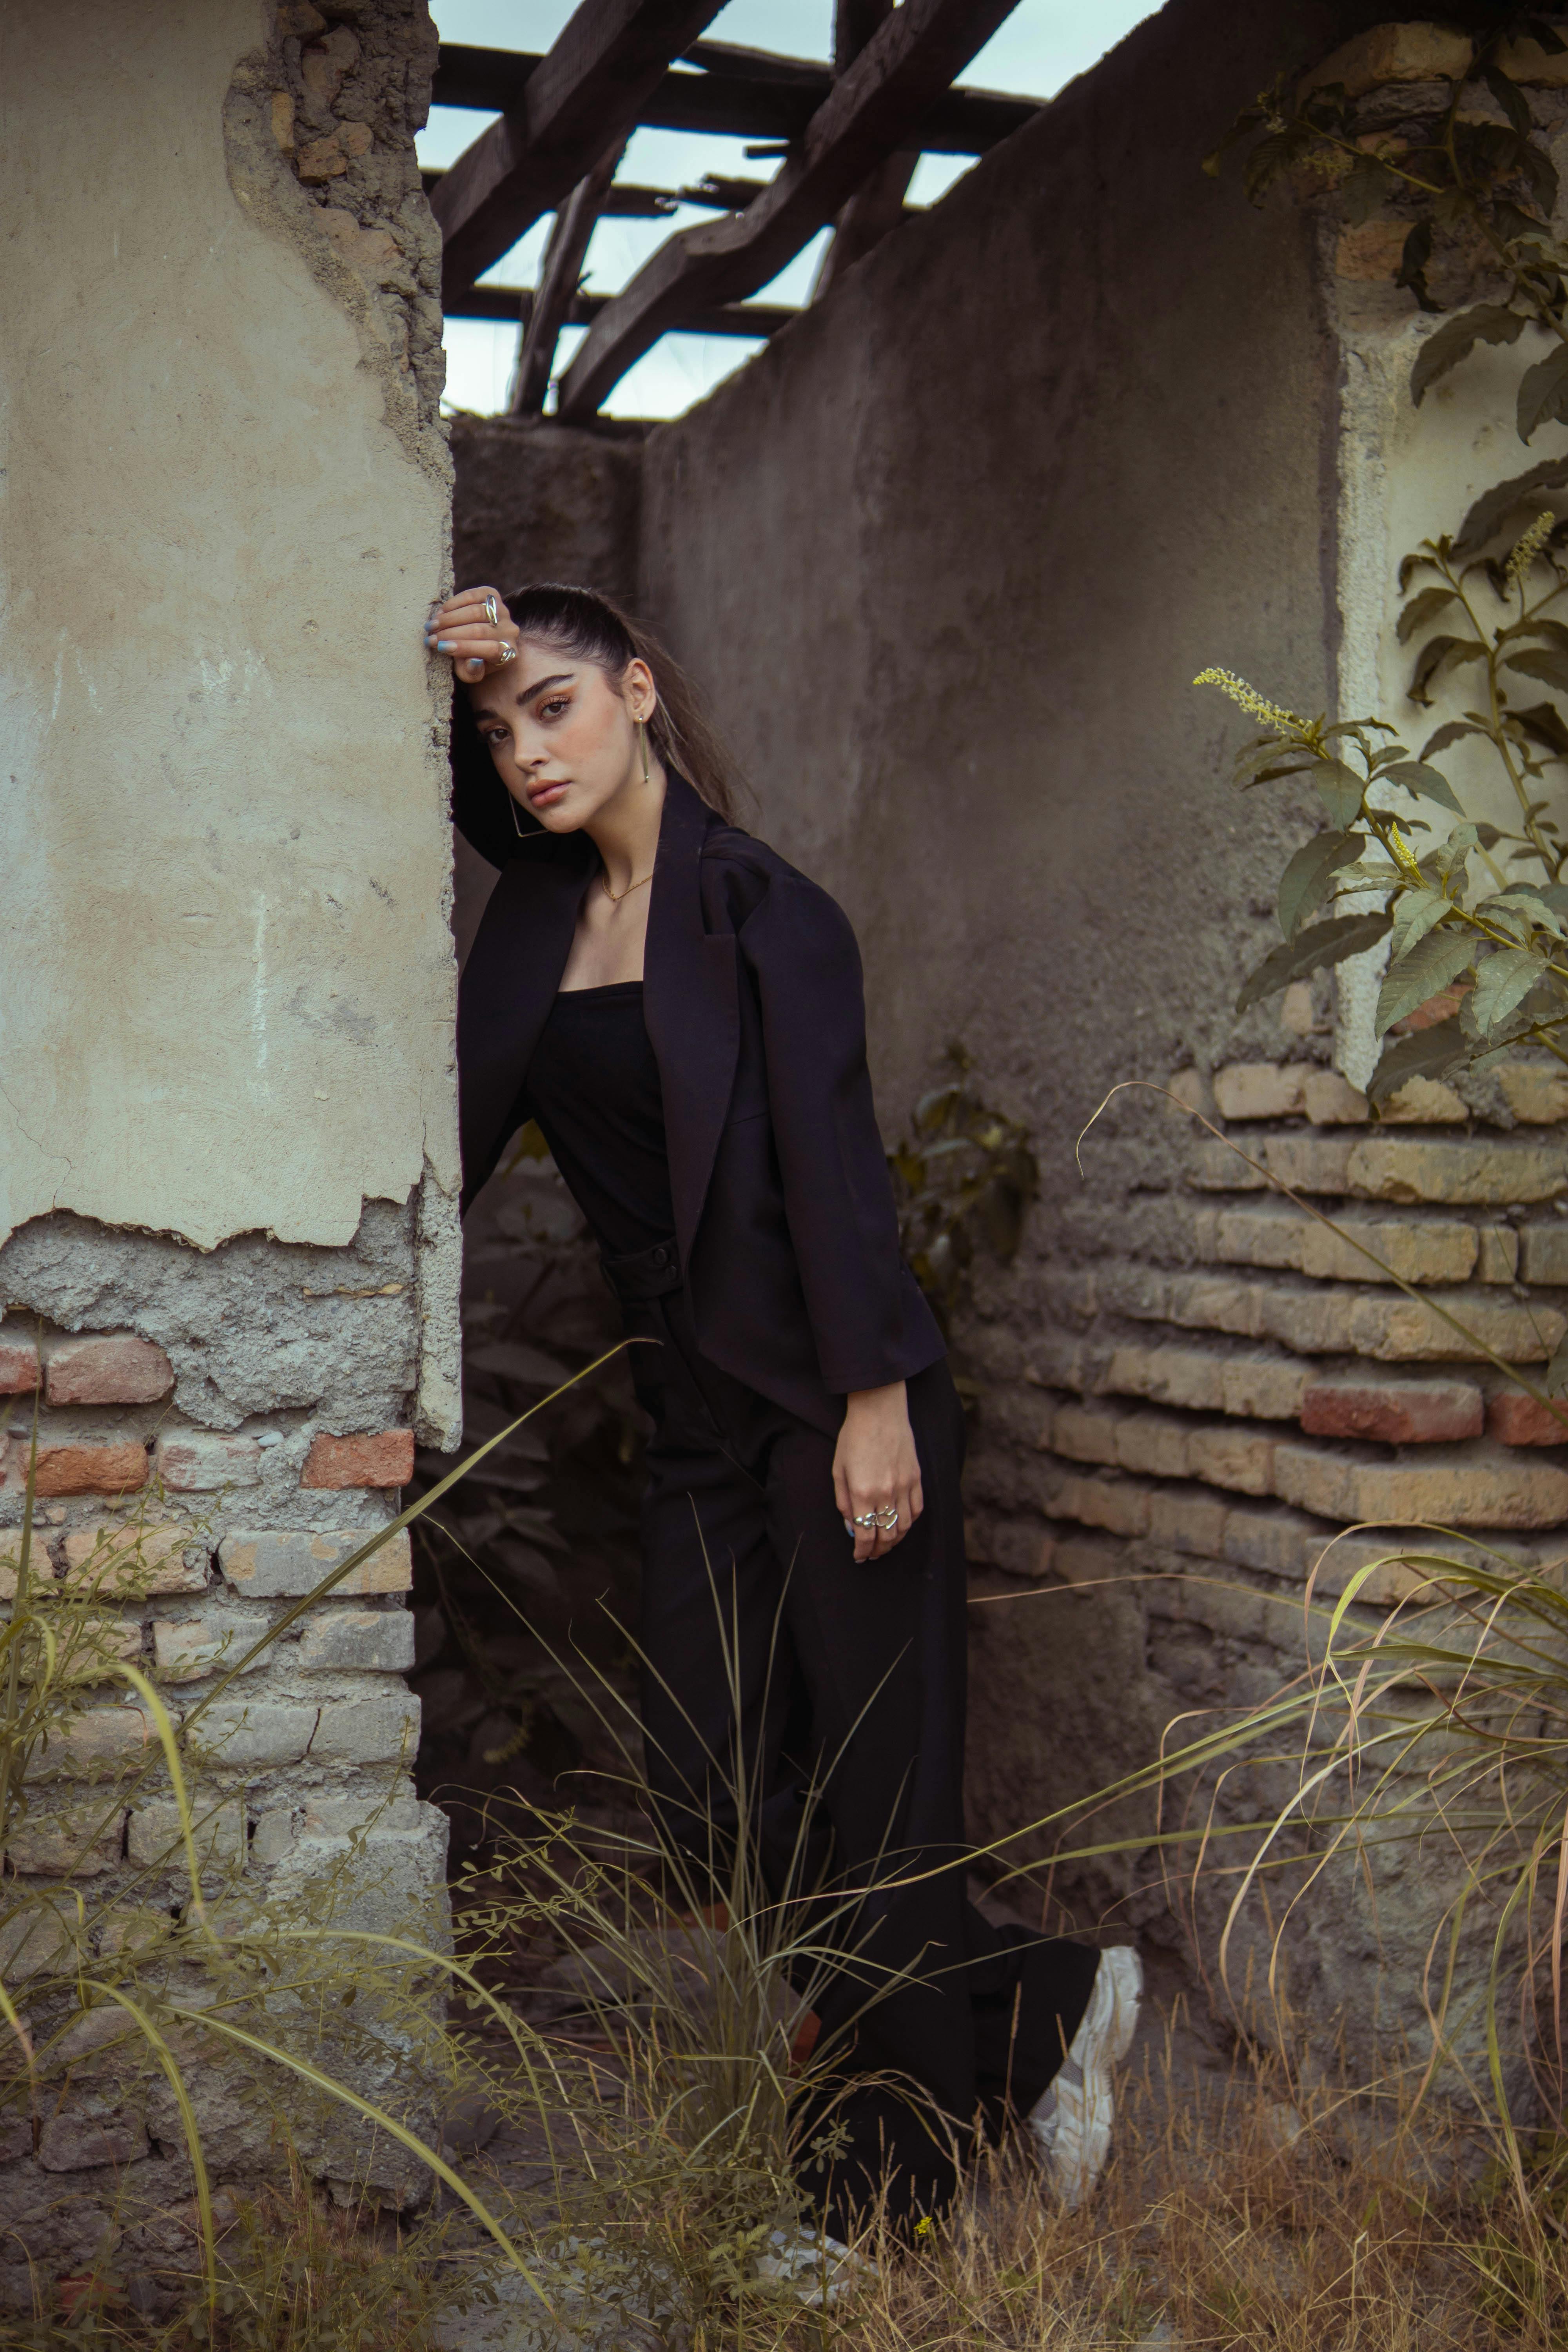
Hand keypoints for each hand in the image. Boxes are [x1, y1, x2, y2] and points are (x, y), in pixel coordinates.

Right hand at [425, 585, 519, 681]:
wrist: (477, 637)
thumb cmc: (472, 659)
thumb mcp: (470, 672)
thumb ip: (472, 673)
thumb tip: (474, 662)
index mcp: (509, 654)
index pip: (491, 650)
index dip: (465, 648)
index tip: (441, 648)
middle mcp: (510, 631)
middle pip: (480, 630)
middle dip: (451, 634)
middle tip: (431, 638)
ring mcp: (503, 611)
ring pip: (475, 612)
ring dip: (449, 619)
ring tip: (432, 626)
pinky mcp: (493, 595)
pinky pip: (473, 596)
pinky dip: (454, 603)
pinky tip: (441, 613)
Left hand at [832, 1382, 922, 1562]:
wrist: (879, 1411)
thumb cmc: (853, 1438)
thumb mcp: (838, 1470)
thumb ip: (843, 1501)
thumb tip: (851, 1526)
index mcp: (863, 1493)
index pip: (865, 1535)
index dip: (862, 1551)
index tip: (859, 1557)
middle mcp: (886, 1493)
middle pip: (887, 1536)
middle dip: (878, 1551)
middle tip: (872, 1554)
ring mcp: (904, 1486)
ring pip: (904, 1527)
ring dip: (894, 1540)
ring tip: (885, 1544)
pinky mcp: (916, 1477)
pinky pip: (917, 1509)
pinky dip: (909, 1523)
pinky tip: (901, 1525)